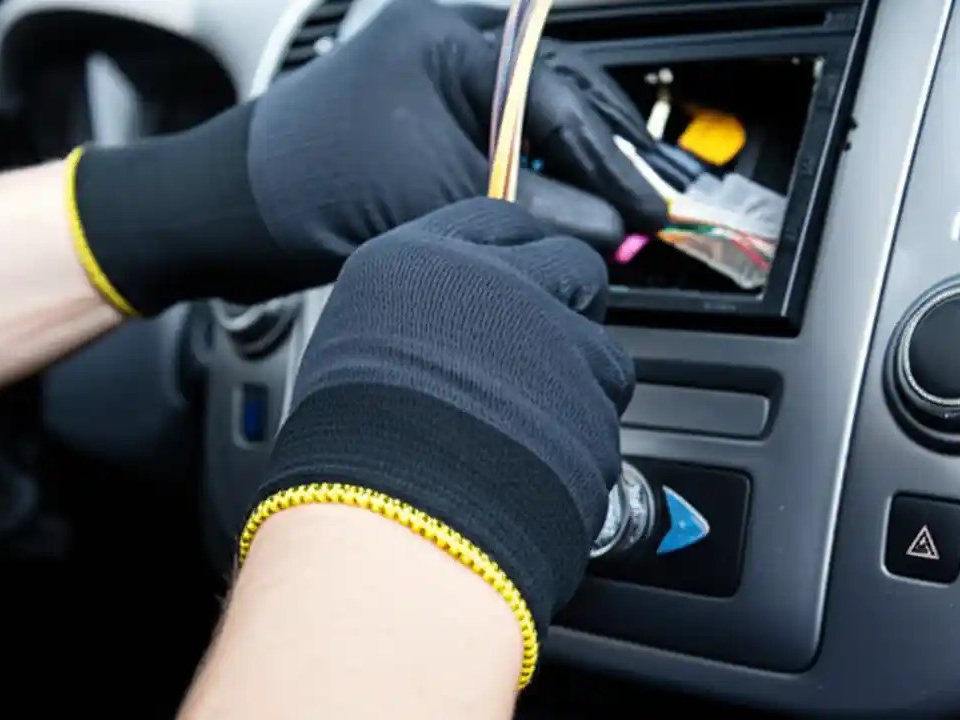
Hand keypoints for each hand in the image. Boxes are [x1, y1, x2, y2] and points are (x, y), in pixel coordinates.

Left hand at [67, 0, 665, 315]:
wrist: (231, 212)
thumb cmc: (310, 184)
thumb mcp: (439, 199)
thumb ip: (534, 210)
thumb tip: (608, 228)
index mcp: (447, 38)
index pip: (556, 96)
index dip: (610, 159)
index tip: (647, 206)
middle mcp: (442, 47)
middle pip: (552, 96)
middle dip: (603, 154)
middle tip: (646, 203)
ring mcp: (431, 84)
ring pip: (528, 122)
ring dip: (570, 169)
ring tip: (613, 213)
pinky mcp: (420, 125)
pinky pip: (496, 146)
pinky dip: (531, 180)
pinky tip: (560, 210)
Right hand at [238, 198, 635, 687]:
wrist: (397, 527)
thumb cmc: (351, 457)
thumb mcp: (359, 353)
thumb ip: (419, 320)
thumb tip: (447, 329)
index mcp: (422, 261)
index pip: (497, 220)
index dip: (516, 251)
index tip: (522, 274)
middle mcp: (496, 285)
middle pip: (570, 265)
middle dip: (568, 304)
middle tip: (542, 350)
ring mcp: (554, 340)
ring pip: (603, 345)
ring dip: (584, 379)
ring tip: (538, 427)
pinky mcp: (595, 400)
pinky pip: (608, 412)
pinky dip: (589, 437)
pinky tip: (545, 462)